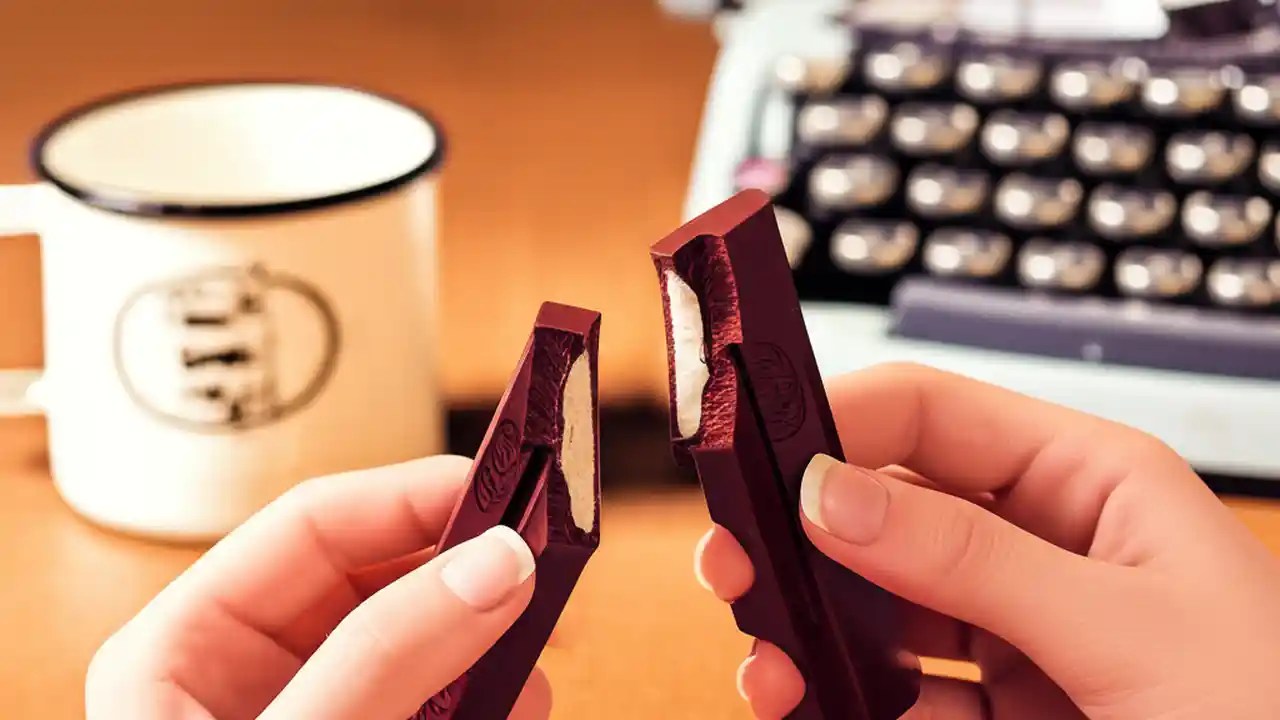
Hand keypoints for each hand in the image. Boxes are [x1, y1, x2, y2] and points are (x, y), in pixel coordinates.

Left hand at [86, 456, 551, 719]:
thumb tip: (497, 560)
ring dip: (493, 649)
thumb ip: (384, 654)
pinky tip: (518, 706)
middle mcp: (252, 673)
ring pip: (426, 645)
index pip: (315, 523)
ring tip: (535, 668)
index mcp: (185, 646)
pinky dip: (490, 699)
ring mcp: (316, 714)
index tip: (509, 492)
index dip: (416, 494)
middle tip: (546, 574)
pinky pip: (441, 701)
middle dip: (470, 579)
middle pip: (384, 580)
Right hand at [696, 363, 1279, 719]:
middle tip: (735, 561)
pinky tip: (807, 702)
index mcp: (1087, 481)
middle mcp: (1040, 545)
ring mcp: (1015, 630)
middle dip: (803, 535)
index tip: (764, 460)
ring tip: (765, 660)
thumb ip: (970, 558)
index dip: (841, 421)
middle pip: (887, 509)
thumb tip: (834, 491)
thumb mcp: (1126, 629)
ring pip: (879, 605)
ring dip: (811, 626)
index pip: (935, 413)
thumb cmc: (1275, 718)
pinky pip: (897, 691)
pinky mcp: (1000, 708)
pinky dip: (843, 698)